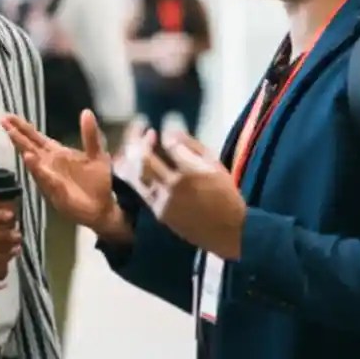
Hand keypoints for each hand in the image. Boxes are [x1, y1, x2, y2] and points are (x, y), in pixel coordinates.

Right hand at [2, 110, 118, 232]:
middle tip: (3, 121)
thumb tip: (86, 111)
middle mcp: (49, 164)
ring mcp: (50, 177)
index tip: (8, 116)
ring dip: (24, 149)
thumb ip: (90, 135)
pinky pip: (46, 178)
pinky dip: (38, 169)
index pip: (36, 137)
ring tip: (13, 135)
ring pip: (34, 162)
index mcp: (57, 153)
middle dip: (17, 134)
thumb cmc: (97, 182)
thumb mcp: (97, 154)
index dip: (23, 127)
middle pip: (29, 146)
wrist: (102, 208)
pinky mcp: (56, 192)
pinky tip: (30, 159)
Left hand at [140, 131, 246, 259]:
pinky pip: (140, 189)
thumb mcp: (216, 166)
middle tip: (141, 129)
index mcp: (192, 172)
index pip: (170, 145)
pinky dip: (135, 173)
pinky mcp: (158, 211)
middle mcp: (173, 186)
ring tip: (135, 144)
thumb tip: (172, 132)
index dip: (165, 132)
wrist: (228, 231)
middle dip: (139, 139)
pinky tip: (136, 163)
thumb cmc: (225, 195)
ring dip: (131, 156)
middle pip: (143, 159)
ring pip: (135, 175)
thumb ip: (193, 147)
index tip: (166, 127)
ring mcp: (162, 201)